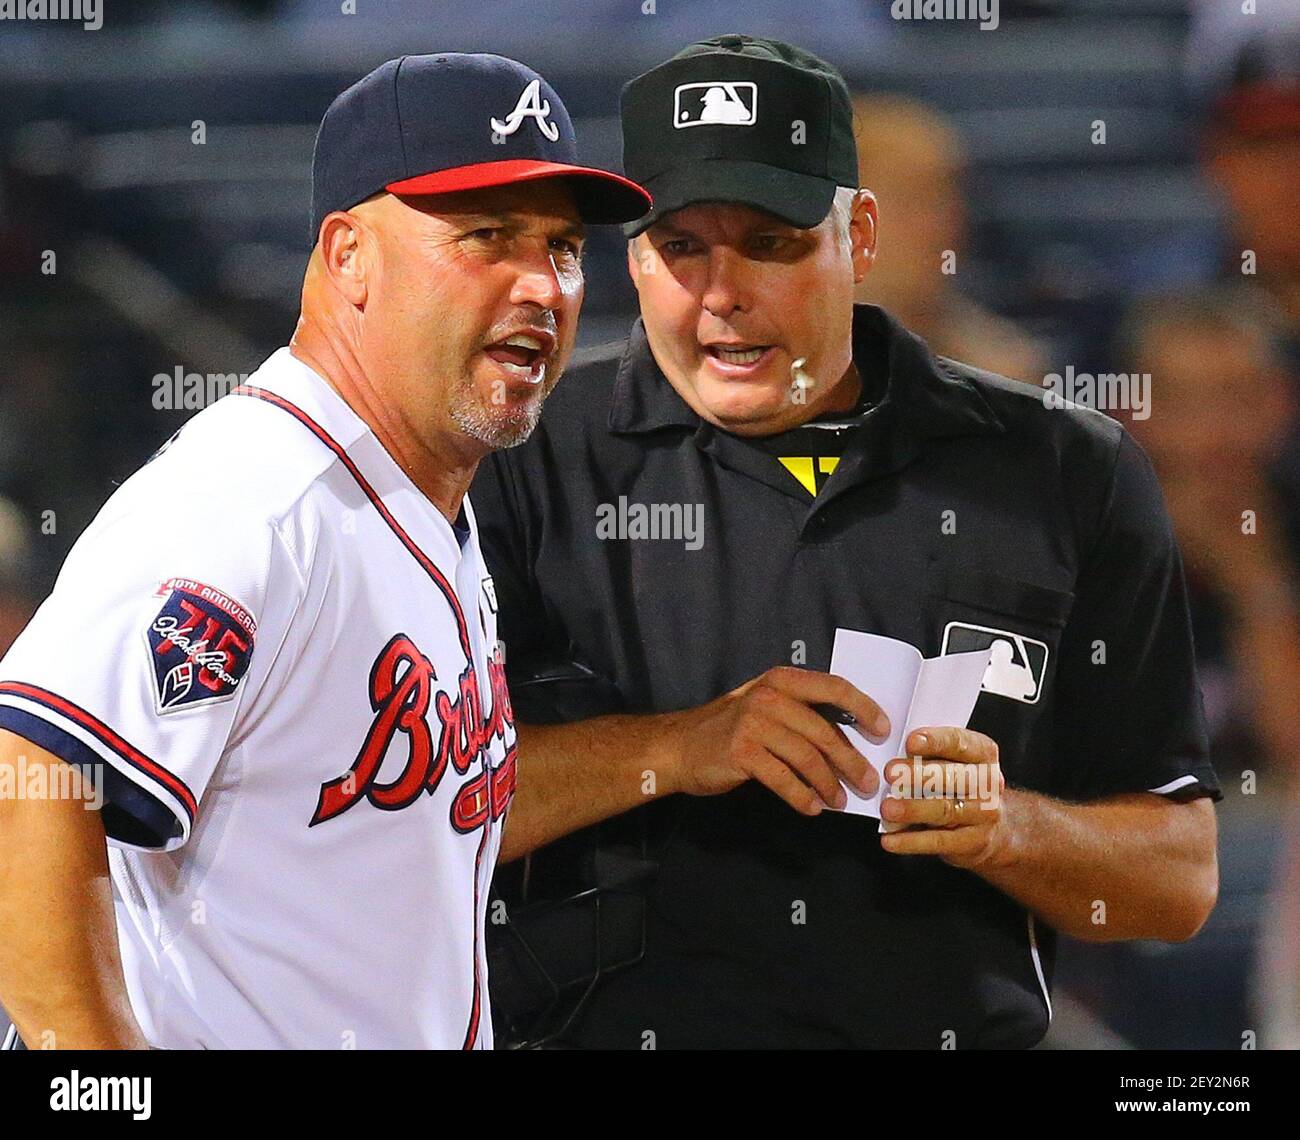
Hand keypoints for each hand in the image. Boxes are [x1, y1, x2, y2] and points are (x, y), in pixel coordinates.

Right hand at [660, 666, 887, 814]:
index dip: (863, 707)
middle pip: (824, 731)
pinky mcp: (742, 753)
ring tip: (839, 801)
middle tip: (868, 783)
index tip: (883, 730)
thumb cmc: (730, 728)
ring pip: (808, 758)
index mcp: (781, 680)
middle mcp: (769, 697)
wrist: (680, 746)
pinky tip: (811, 808)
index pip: (833, 687)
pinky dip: (802, 797)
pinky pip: (784, 780)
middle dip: (851, 761)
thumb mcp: (765, 706)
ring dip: (829, 784)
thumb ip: (801, 713)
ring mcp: (754, 724)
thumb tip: (851, 739)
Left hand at [879, 726, 1010, 868]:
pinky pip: (939, 841)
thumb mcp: (952, 763)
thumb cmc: (959, 786)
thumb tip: (894, 760)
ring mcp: (985, 814)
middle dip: (919, 774)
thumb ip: (928, 756)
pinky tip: (890, 840)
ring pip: (945, 810)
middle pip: (953, 777)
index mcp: (983, 754)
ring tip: (887, 808)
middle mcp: (989, 783)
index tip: (910, 742)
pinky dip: (911, 841)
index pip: (960, 743)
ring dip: (912, 809)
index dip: (936, 742)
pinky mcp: (974, 842)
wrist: (993, 829)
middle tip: (890, 773)